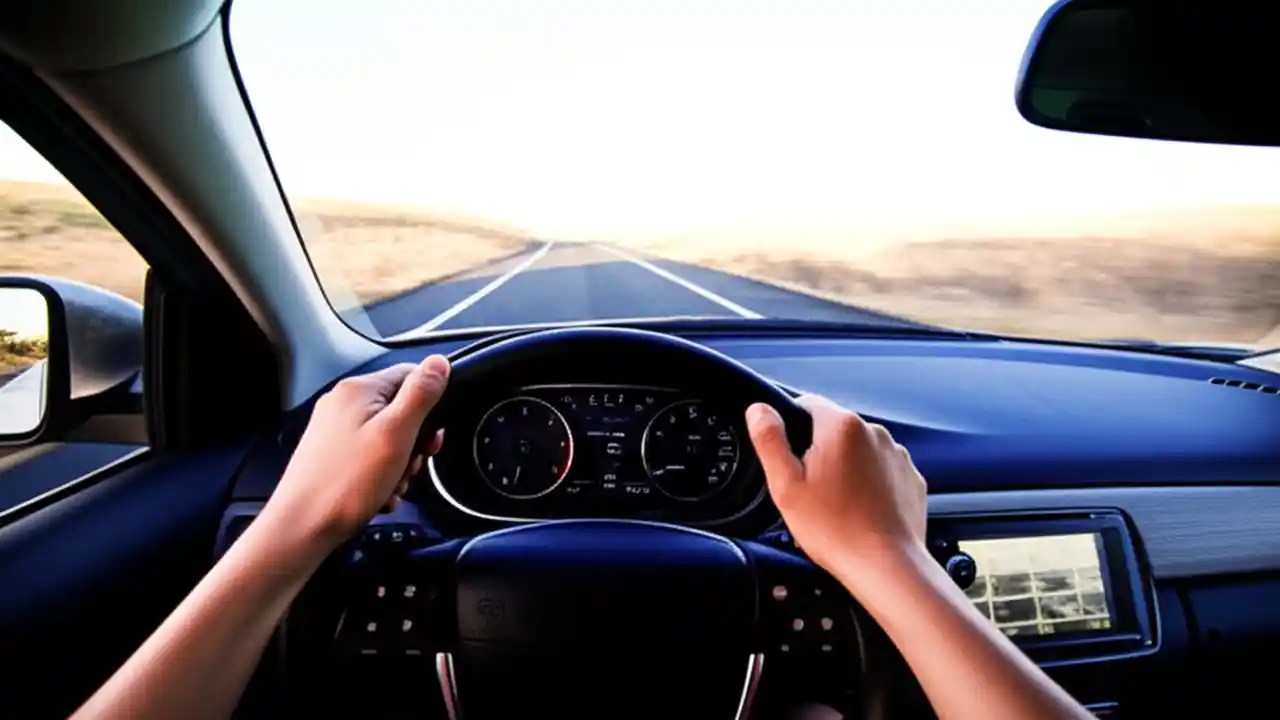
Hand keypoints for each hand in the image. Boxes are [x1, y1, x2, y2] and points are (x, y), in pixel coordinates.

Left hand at [264, 355, 449, 549]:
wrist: (303, 527)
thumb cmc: (345, 484)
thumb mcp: (396, 434)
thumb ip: (420, 394)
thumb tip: (439, 362)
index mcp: (358, 390)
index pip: (411, 377)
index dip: (430, 407)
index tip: (431, 437)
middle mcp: (343, 404)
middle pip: (400, 410)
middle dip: (413, 443)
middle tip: (409, 465)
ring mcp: (334, 430)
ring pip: (388, 437)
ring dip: (399, 464)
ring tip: (390, 484)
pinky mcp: (331, 454)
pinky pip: (370, 456)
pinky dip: (381, 475)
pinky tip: (378, 493)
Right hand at [745, 395, 926, 591]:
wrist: (886, 566)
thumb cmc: (835, 530)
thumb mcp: (786, 486)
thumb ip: (769, 440)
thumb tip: (759, 410)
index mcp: (841, 426)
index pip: (807, 403)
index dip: (791, 429)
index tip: (791, 461)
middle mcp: (874, 432)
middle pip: (833, 429)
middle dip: (820, 453)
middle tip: (811, 491)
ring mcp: (897, 454)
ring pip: (858, 451)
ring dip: (846, 468)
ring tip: (837, 505)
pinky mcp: (910, 477)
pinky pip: (881, 471)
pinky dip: (870, 485)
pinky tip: (860, 511)